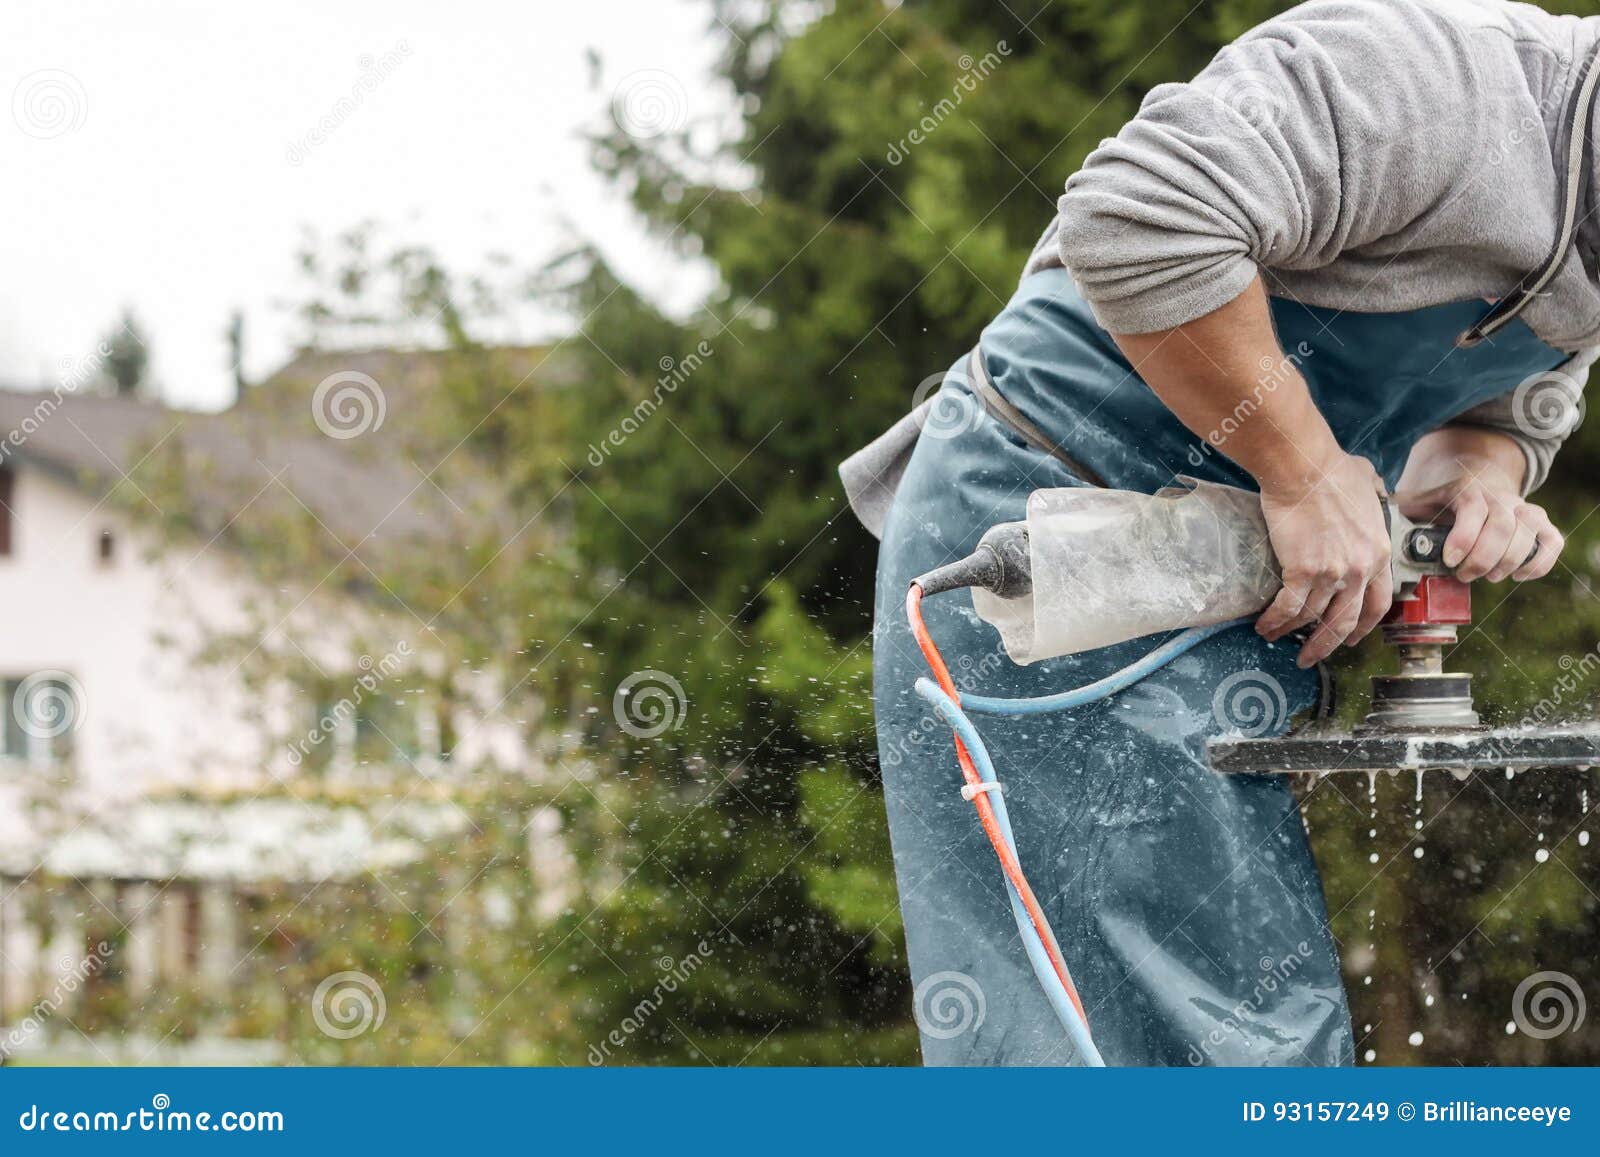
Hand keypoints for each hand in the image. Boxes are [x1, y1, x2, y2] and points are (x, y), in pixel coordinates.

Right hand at [1255, 452, 1392, 667]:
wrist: (1304, 469)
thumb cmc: (1332, 469)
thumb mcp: (1370, 484)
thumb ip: (1375, 496)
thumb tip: (1373, 490)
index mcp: (1379, 552)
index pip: (1380, 602)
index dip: (1365, 625)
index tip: (1352, 636)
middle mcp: (1360, 569)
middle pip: (1346, 620)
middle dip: (1328, 644)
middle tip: (1312, 656)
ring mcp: (1332, 572)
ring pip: (1314, 618)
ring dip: (1294, 634)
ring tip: (1277, 640)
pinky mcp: (1302, 570)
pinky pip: (1288, 607)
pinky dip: (1275, 621)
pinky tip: (1264, 626)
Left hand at [1395, 472, 1562, 582]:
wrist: (1475, 482)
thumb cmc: (1438, 504)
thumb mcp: (1414, 504)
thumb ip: (1395, 516)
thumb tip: (1367, 532)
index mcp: (1465, 490)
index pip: (1473, 507)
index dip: (1464, 536)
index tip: (1450, 561)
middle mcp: (1499, 497)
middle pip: (1504, 526)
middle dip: (1483, 557)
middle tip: (1464, 575)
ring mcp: (1524, 509)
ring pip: (1528, 534)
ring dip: (1508, 562)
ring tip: (1486, 577)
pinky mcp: (1541, 524)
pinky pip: (1552, 541)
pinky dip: (1539, 563)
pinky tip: (1517, 575)